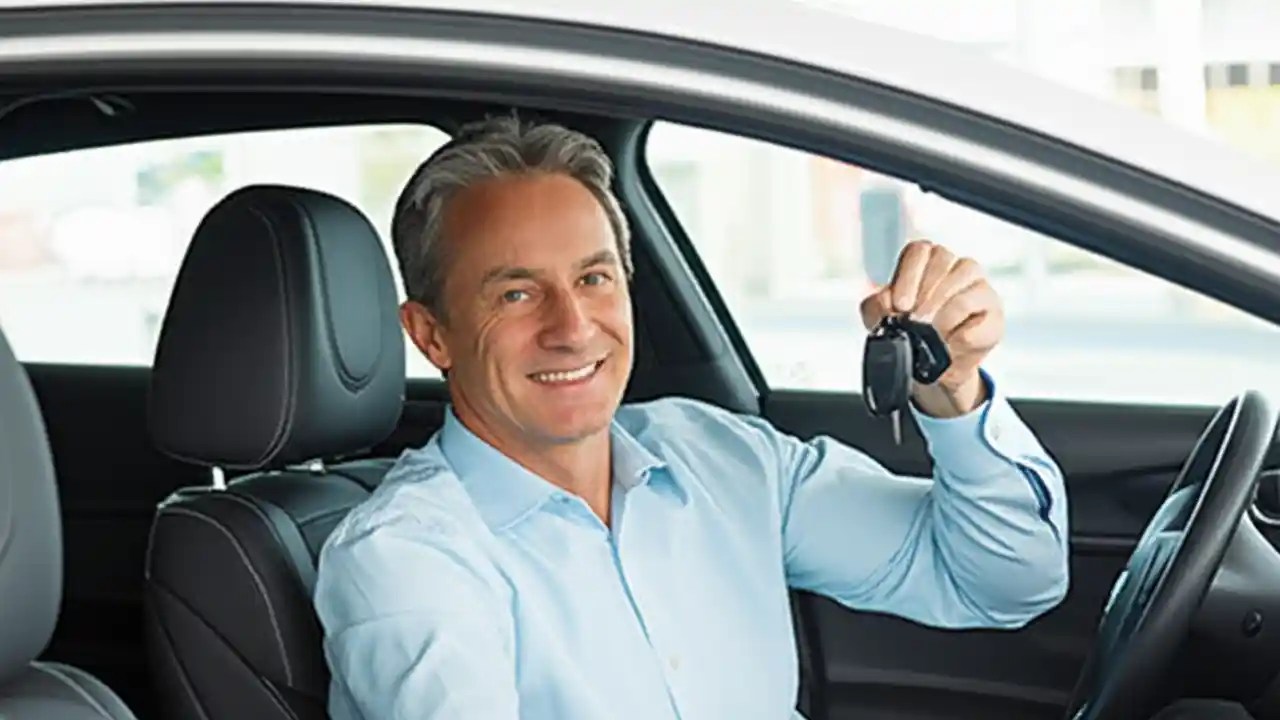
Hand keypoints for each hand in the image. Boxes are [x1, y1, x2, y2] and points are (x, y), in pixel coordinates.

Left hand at [859, 240, 1003, 416]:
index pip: (919, 251)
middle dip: (925, 298)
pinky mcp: (995, 313)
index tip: (901, 305)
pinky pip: (982, 321)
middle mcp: (957, 266)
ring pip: (963, 291)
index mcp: (927, 259)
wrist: (934, 366)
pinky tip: (951, 345)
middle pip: (943, 264)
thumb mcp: (881, 318)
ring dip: (944, 318)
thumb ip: (877, 306)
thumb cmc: (910, 333)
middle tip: (916, 323)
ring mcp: (980, 287)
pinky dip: (963, 337)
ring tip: (932, 335)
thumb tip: (887, 305)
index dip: (908, 277)